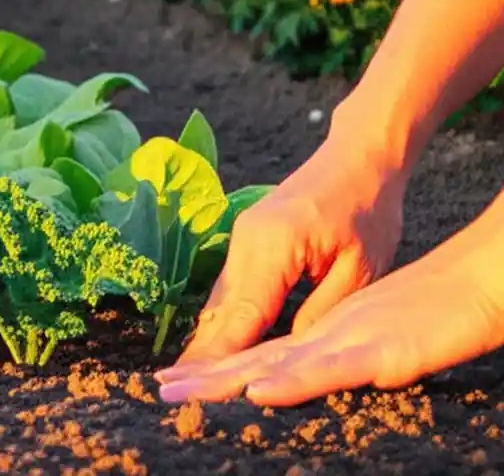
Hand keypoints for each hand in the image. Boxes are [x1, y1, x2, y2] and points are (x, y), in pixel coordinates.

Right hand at [172, 132, 406, 365]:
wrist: (360, 155)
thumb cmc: (370, 209)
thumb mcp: (361, 266)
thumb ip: (324, 309)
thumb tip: (294, 350)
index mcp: (274, 246)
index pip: (243, 312)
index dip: (222, 353)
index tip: (199, 385)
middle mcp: (247, 240)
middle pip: (220, 306)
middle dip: (201, 350)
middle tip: (175, 388)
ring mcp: (242, 237)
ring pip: (220, 296)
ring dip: (207, 334)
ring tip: (187, 374)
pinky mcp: (248, 238)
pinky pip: (229, 284)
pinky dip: (221, 315)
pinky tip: (212, 340)